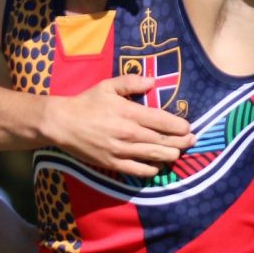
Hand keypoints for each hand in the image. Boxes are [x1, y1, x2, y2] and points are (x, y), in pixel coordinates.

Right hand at [44, 74, 195, 177]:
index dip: (179, 126)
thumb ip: (131, 82)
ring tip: (178, 153)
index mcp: (129, 113)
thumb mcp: (107, 86)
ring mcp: (121, 151)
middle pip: (163, 141)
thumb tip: (153, 82)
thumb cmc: (86, 102)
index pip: (162, 121)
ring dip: (170, 156)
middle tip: (191, 141)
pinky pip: (138, 170)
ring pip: (154, 156)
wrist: (62, 124)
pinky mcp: (112, 163)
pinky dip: (151, 169)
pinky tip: (157, 166)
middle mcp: (128, 133)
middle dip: (181, 142)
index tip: (187, 128)